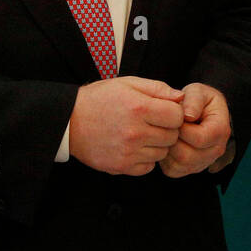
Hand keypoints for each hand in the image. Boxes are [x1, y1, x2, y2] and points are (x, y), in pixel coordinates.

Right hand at [68, 76, 184, 175]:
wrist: (70, 121)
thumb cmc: (100, 99)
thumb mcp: (128, 84)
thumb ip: (158, 88)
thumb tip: (181, 98)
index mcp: (139, 108)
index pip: (178, 116)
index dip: (174, 112)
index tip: (163, 111)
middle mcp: (135, 132)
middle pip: (172, 136)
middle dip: (167, 129)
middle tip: (152, 123)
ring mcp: (128, 152)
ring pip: (162, 153)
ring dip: (157, 144)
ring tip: (141, 134)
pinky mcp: (121, 166)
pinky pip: (149, 167)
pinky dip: (145, 158)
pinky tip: (134, 147)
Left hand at [160, 83, 231, 177]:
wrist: (202, 112)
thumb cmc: (200, 101)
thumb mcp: (198, 92)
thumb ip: (193, 100)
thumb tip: (187, 116)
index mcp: (220, 131)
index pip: (199, 139)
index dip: (181, 128)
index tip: (174, 118)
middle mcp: (215, 150)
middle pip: (187, 156)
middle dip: (172, 140)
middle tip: (167, 127)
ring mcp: (204, 162)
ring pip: (179, 165)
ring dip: (167, 149)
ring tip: (166, 134)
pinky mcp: (191, 169)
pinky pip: (172, 171)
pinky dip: (165, 159)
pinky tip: (166, 143)